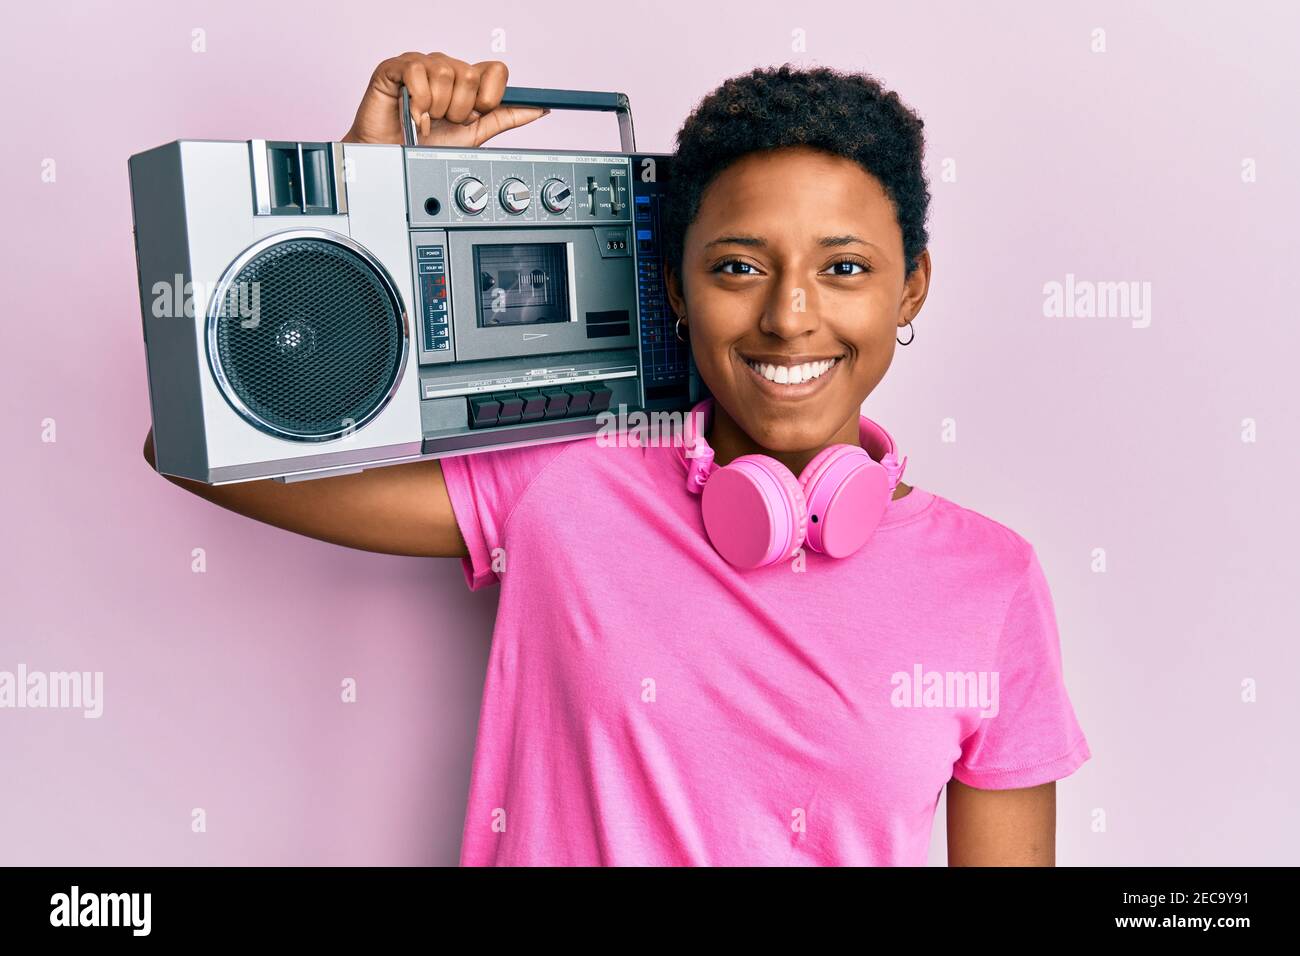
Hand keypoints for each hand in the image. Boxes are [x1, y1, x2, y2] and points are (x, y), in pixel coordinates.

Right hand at [342, 52, 546, 146]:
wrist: (395, 159)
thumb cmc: (427, 145)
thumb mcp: (474, 134)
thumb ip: (505, 118)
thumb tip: (539, 108)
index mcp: (466, 80)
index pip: (496, 70)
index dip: (490, 96)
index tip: (477, 114)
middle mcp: (447, 67)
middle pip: (471, 75)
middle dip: (460, 109)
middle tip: (444, 121)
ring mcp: (421, 63)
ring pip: (445, 73)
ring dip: (437, 108)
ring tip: (426, 119)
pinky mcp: (397, 67)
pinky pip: (417, 71)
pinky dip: (418, 101)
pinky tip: (413, 113)